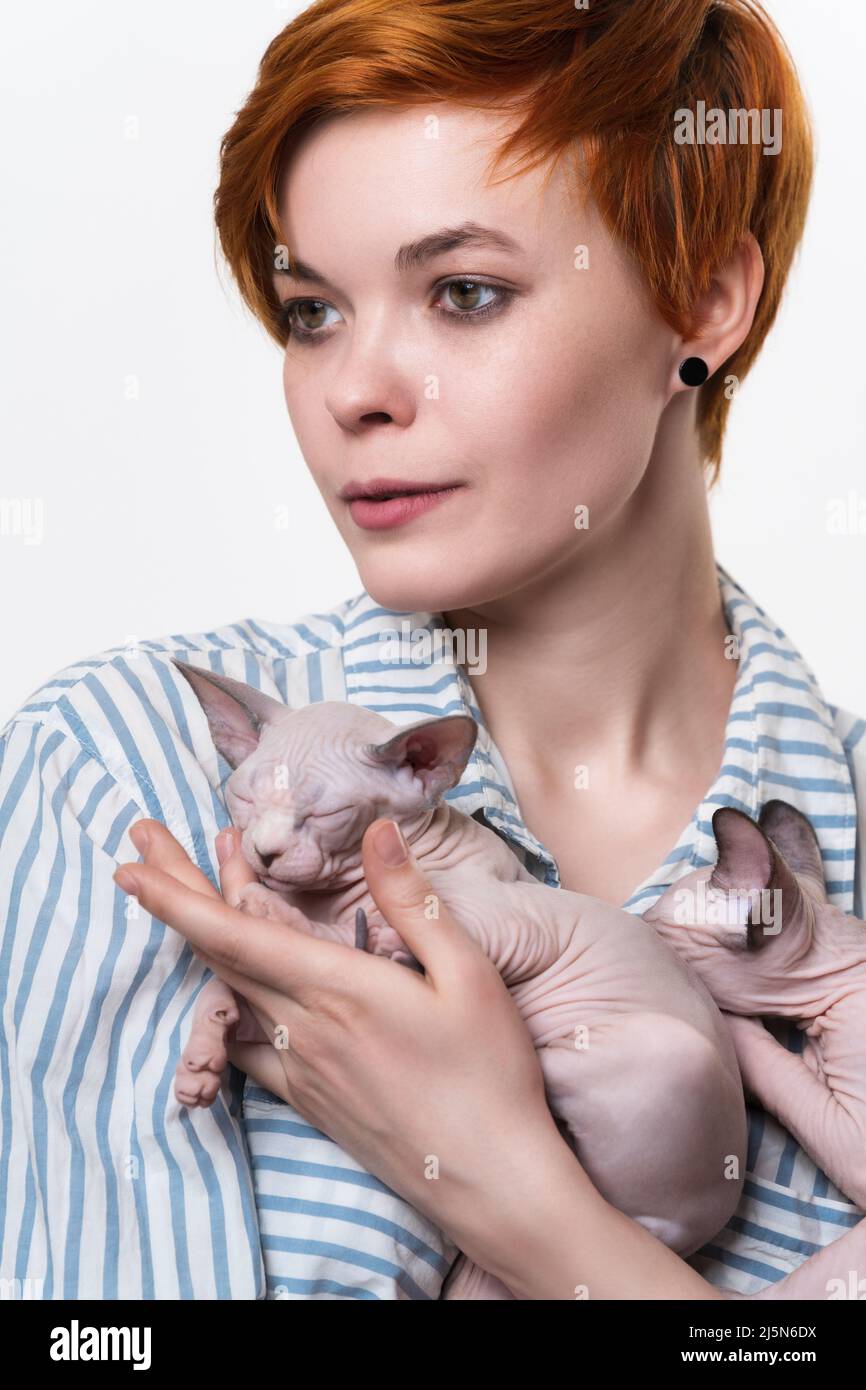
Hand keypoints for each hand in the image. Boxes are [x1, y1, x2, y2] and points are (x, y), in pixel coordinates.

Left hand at [113, 817, 567, 1263]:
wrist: (490, 1181)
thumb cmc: (489, 1074)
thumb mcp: (467, 974)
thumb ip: (413, 900)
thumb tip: (380, 830)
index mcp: (338, 990)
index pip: (236, 935)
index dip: (179, 898)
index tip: (132, 867)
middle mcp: (303, 1029)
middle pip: (217, 954)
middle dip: (174, 897)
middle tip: (135, 854)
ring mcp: (299, 1068)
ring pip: (228, 992)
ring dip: (200, 939)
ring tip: (183, 896)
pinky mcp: (307, 1097)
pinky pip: (246, 1042)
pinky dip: (225, 998)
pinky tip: (225, 987)